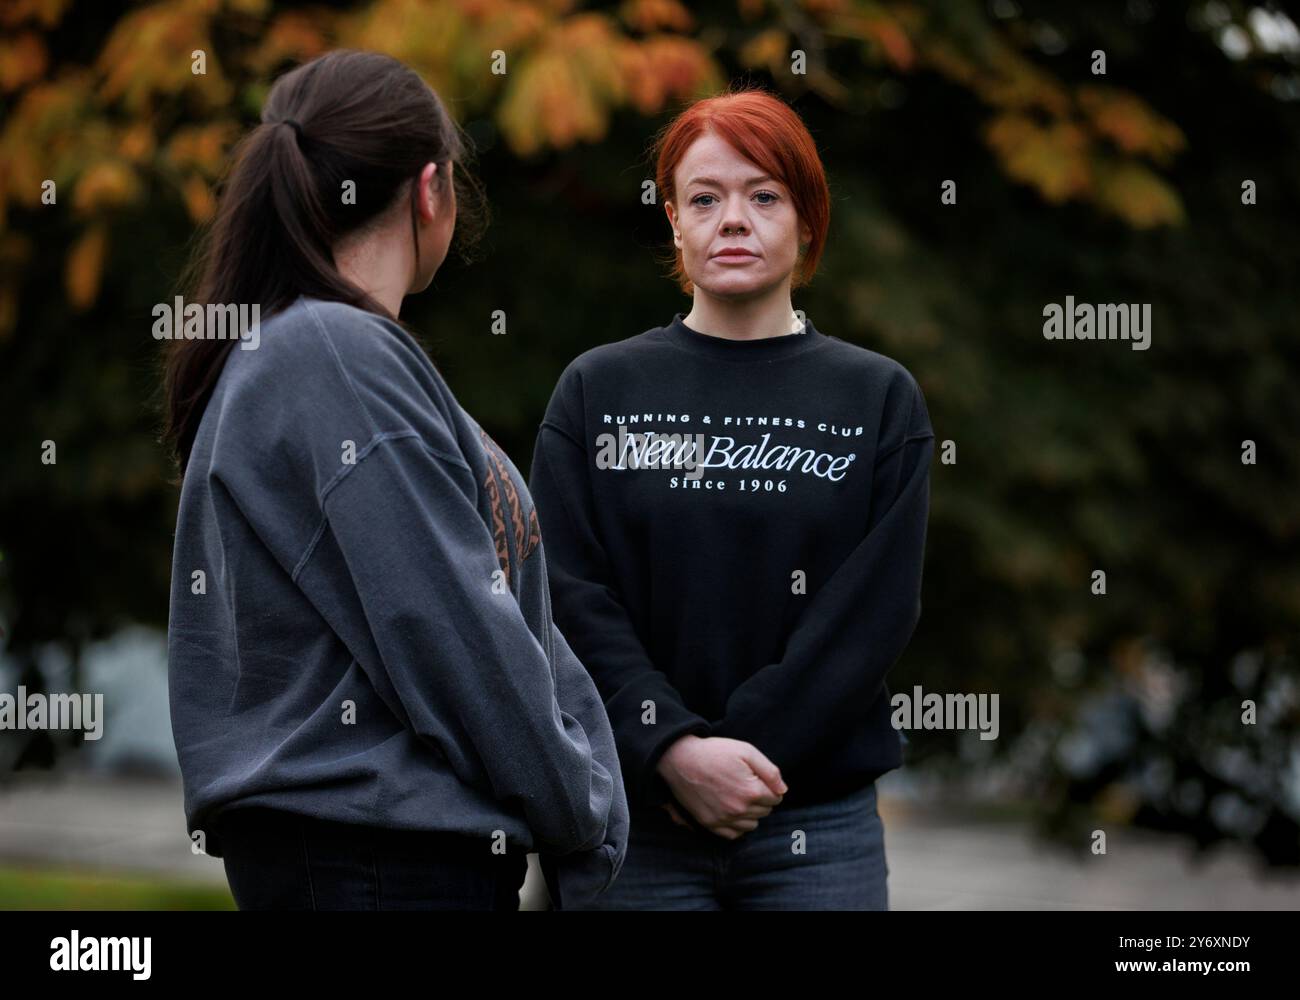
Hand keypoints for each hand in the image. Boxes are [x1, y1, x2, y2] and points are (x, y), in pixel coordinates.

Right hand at [656, 735, 786, 839]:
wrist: (680, 759)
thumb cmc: (714, 752)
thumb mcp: (746, 751)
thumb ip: (770, 771)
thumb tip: (783, 790)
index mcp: (751, 791)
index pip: (776, 798)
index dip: (770, 787)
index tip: (759, 778)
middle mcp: (739, 810)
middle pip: (765, 812)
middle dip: (762, 800)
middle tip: (748, 784)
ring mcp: (723, 819)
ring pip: (752, 825)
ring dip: (751, 814)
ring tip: (739, 797)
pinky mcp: (710, 824)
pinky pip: (733, 835)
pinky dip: (737, 826)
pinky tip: (732, 812)